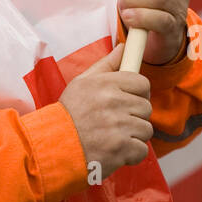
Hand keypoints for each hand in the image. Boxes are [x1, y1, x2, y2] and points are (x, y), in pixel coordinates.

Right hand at [59, 43, 152, 178]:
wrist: (55, 146)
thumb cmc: (69, 114)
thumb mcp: (82, 83)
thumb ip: (106, 65)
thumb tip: (123, 48)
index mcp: (105, 84)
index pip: (142, 83)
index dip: (139, 93)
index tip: (130, 99)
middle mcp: (114, 103)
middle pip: (146, 107)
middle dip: (135, 115)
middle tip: (118, 121)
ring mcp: (119, 127)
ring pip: (146, 129)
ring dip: (134, 135)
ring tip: (114, 136)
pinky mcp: (122, 149)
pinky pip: (142, 149)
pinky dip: (131, 153)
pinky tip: (115, 150)